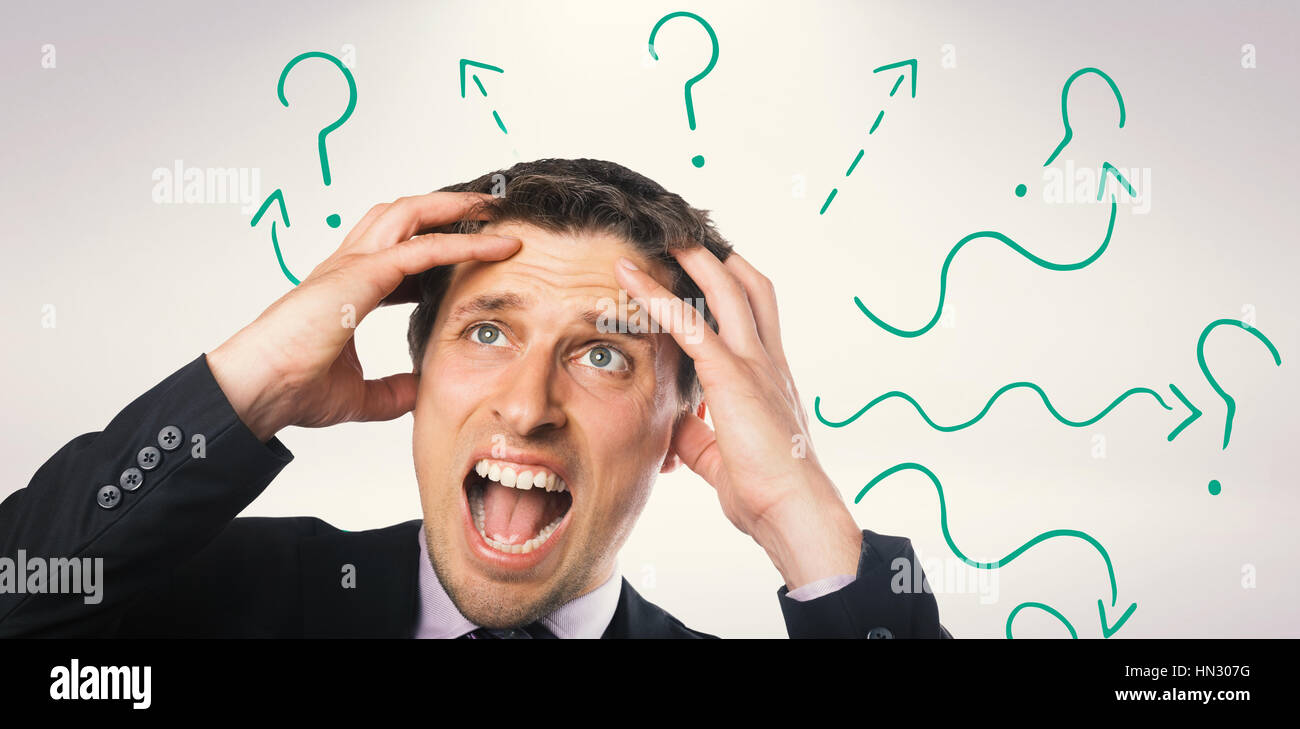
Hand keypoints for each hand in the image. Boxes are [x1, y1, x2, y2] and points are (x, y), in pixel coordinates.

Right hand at [207, 192, 520, 441]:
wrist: (257, 392)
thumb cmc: (292, 390)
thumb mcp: (359, 394)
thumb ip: (392, 390)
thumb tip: (423, 391)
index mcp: (346, 287)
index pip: (396, 251)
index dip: (435, 247)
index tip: (471, 253)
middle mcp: (348, 266)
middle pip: (402, 216)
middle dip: (447, 208)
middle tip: (489, 212)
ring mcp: (352, 265)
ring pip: (411, 214)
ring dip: (456, 209)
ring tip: (495, 210)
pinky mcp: (361, 275)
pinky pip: (424, 249)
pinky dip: (463, 243)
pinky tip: (495, 247)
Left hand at [613, 248, 862, 589]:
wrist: (793, 511)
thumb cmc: (767, 494)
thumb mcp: (722, 457)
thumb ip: (697, 433)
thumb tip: (671, 423)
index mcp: (772, 378)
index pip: (756, 316)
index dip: (733, 286)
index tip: (708, 269)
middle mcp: (769, 360)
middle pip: (749, 286)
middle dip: (718, 256)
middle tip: (685, 233)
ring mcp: (754, 363)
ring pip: (726, 288)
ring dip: (692, 258)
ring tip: (661, 235)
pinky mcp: (732, 375)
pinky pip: (689, 322)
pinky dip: (656, 295)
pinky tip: (629, 278)